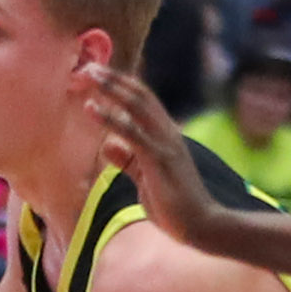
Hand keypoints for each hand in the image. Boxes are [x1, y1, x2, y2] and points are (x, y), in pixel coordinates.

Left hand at [86, 65, 216, 246]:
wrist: (202, 226)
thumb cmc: (175, 207)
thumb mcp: (144, 179)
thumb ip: (127, 160)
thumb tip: (108, 145)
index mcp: (166, 136)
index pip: (144, 101)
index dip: (121, 85)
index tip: (98, 75)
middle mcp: (168, 133)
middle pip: (140, 95)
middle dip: (114, 78)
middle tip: (89, 65)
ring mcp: (165, 145)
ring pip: (136, 106)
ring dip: (111, 87)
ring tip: (88, 74)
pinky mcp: (159, 160)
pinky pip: (131, 132)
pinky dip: (110, 117)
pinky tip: (91, 108)